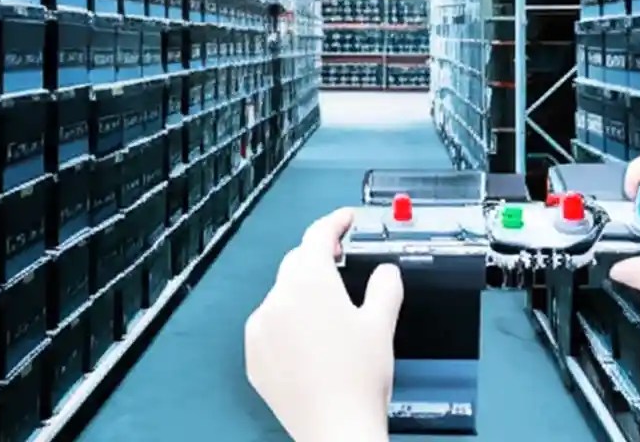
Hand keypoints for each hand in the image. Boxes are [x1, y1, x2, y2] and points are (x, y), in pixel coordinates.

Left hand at [245, 208, 402, 441]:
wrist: (335, 429)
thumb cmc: (359, 379)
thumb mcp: (382, 324)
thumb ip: (385, 286)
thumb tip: (385, 272)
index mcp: (310, 282)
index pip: (318, 236)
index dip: (334, 222)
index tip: (345, 219)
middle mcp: (278, 299)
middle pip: (297, 263)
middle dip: (319, 258)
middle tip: (342, 262)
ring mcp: (261, 328)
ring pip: (281, 295)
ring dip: (302, 294)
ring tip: (330, 316)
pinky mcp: (254, 355)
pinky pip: (269, 325)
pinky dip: (287, 323)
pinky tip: (309, 343)